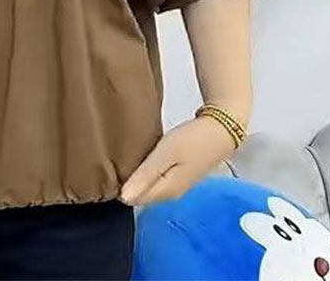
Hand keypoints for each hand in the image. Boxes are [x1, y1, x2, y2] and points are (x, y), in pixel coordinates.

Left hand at [118, 115, 237, 205]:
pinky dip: (147, 171)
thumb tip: (124, 198)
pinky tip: (139, 159)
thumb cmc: (192, 140)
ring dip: (137, 176)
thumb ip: (145, 176)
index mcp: (167, 191)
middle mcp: (172, 193)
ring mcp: (178, 184)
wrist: (221, 130)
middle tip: (111, 164)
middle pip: (142, 193)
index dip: (121, 187)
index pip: (136, 198)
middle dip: (127, 183)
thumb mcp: (165, 154)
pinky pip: (157, 177)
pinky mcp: (181, 174)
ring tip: (120, 161)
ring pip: (150, 185)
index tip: (108, 171)